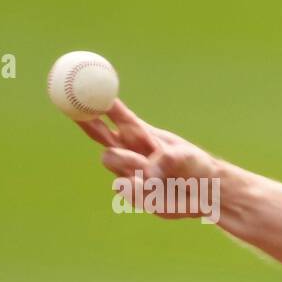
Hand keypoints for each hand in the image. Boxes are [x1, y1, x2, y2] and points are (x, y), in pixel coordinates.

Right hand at [76, 100, 218, 218]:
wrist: (206, 194)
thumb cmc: (197, 167)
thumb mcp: (186, 157)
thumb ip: (165, 159)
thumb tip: (147, 172)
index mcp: (142, 134)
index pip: (116, 114)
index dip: (99, 101)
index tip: (87, 88)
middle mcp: (130, 150)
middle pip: (98, 132)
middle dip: (84, 118)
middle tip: (75, 107)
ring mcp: (128, 171)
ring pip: (109, 158)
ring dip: (126, 160)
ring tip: (150, 169)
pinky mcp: (132, 193)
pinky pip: (122, 187)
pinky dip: (135, 187)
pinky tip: (153, 189)